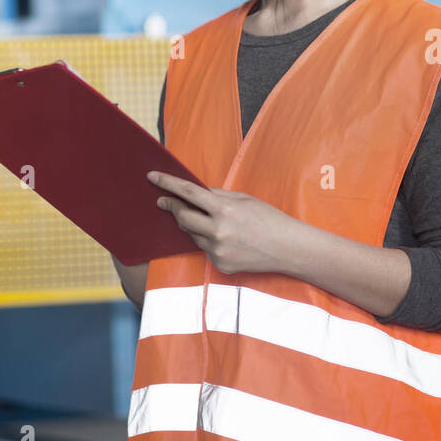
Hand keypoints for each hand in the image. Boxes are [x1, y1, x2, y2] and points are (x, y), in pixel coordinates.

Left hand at [147, 171, 289, 273]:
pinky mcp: (219, 264)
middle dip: (172, 207)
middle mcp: (217, 230)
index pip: (188, 192)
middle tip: (164, 202)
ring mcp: (217, 250)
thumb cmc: (269, 219)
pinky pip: (204, 249)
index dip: (168, 184)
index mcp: (225, 209)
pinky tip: (227, 239)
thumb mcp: (244, 199)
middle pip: (182, 217)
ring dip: (193, 225)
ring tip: (211, 222)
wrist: (287, 248)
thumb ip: (218, 195)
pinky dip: (208, 241)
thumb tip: (195, 191)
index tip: (153, 177)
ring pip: (192, 234)